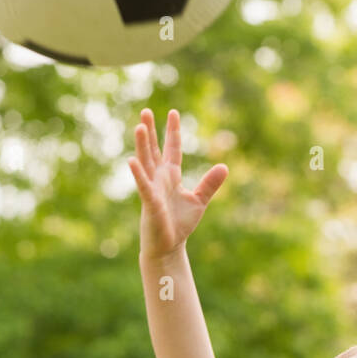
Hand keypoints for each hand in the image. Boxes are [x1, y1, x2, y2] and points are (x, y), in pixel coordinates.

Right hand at [128, 108, 227, 258]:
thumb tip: (224, 166)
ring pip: (146, 163)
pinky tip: (132, 160)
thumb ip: (210, 183)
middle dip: (151, 131)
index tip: (173, 113)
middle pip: (154, 150)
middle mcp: (160, 179)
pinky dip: (138, 173)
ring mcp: (153, 189)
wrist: (168, 247)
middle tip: (146, 111)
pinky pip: (143, 186)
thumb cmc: (180, 224)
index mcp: (172, 176)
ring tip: (139, 126)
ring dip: (142, 145)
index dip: (172, 131)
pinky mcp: (150, 203)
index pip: (172, 149)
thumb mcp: (199, 201)